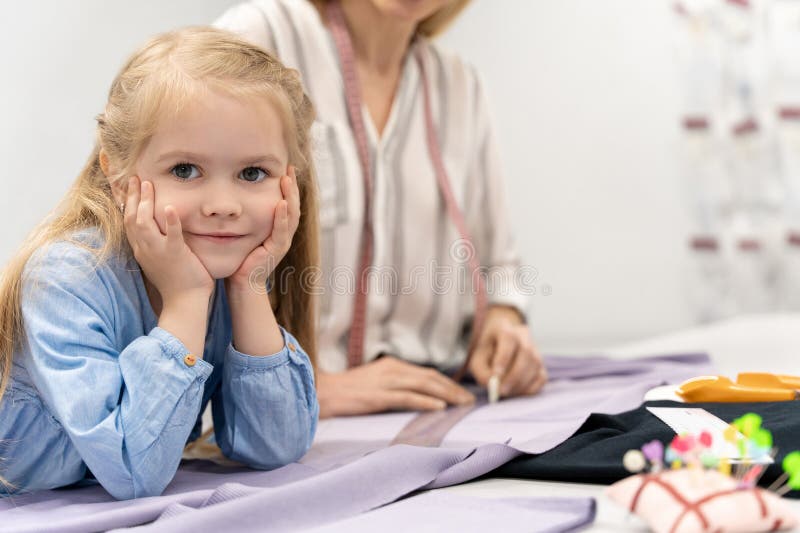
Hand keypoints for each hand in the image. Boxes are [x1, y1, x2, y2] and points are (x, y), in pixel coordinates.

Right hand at [124, 176, 213, 304]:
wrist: (184, 302)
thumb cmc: (176, 282)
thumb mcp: (160, 261)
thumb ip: (157, 244)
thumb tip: (159, 230)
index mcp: (141, 250)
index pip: (128, 222)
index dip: (127, 203)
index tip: (128, 187)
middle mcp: (145, 249)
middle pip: (132, 218)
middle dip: (133, 196)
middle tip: (135, 177)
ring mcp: (158, 252)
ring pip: (145, 223)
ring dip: (146, 202)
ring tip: (149, 184)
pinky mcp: (175, 255)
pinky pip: (171, 235)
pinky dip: (171, 221)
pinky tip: (171, 207)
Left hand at [226, 166, 299, 292]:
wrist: (243, 283)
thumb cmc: (241, 257)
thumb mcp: (245, 232)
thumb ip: (246, 217)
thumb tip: (235, 197)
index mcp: (279, 229)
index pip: (288, 203)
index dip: (289, 187)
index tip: (285, 169)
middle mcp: (284, 234)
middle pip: (294, 206)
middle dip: (292, 187)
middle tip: (290, 169)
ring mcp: (282, 242)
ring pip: (292, 215)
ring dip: (290, 197)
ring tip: (287, 180)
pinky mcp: (276, 250)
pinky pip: (281, 231)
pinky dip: (282, 217)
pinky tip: (280, 203)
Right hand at [317, 356, 475, 417]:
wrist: (323, 393)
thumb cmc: (348, 391)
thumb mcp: (375, 382)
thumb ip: (394, 385)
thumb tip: (417, 395)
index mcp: (392, 365)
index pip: (426, 373)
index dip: (447, 382)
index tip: (462, 393)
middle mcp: (392, 370)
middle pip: (430, 377)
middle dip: (453, 388)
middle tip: (469, 400)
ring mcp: (385, 382)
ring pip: (424, 385)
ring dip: (446, 394)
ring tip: (462, 404)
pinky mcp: (378, 396)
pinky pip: (407, 397)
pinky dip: (426, 401)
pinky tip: (439, 407)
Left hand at [468, 306, 546, 398]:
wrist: (498, 346)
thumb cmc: (486, 353)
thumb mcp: (477, 359)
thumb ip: (482, 372)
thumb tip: (493, 385)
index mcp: (505, 328)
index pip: (508, 338)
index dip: (503, 358)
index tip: (496, 376)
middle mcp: (523, 335)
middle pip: (526, 352)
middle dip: (514, 375)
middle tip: (502, 391)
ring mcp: (535, 349)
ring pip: (535, 365)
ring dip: (521, 383)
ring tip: (506, 392)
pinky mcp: (541, 364)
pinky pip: (542, 377)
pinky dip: (530, 388)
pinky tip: (517, 392)